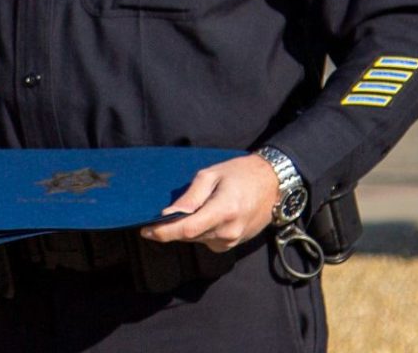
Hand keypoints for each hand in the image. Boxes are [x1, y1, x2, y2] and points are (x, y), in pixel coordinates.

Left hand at [139, 153, 278, 251]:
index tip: (145, 231)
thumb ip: (190, 197)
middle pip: (190, 236)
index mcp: (223, 211)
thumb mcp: (211, 175)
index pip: (187, 230)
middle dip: (171, 229)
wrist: (272, 184)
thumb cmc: (240, 174)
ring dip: (186, 230)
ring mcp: (234, 241)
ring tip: (185, 212)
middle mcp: (229, 231)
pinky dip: (199, 232)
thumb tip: (168, 215)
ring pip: (198, 240)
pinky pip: (208, 241)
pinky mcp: (235, 244)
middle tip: (158, 217)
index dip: (163, 233)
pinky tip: (202, 216)